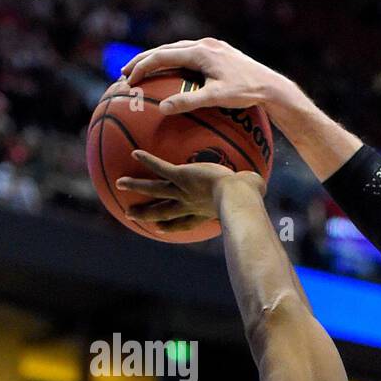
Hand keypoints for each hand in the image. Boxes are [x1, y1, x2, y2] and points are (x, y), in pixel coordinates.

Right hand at [116, 150, 264, 232]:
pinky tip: (134, 152)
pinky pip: (161, 168)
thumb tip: (261, 185)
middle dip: (146, 213)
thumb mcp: (249, 195)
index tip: (161, 228)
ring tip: (119, 183)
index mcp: (203, 212)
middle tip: (130, 215)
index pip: (184, 221)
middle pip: (163, 210)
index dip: (171, 225)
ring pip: (155, 189)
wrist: (238, 196)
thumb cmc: (249, 198)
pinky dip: (148, 160)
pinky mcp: (181, 176)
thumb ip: (252, 190)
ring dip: (137, 186)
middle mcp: (189, 204)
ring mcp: (183, 191)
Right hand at [121, 38, 290, 115]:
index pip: (162, 56)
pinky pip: (189, 54)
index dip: (142, 67)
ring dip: (157, 59)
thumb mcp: (217, 98)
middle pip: (165, 49)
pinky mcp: (218, 52)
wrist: (272, 86)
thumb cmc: (247, 93)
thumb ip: (188, 102)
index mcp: (200, 52)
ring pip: (176, 49)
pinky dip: (174, 62)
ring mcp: (211, 47)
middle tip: (125, 74)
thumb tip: (162, 108)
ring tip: (143, 71)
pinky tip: (169, 74)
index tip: (128, 80)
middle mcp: (204, 44)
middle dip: (143, 61)